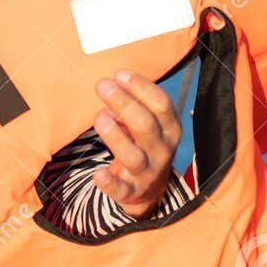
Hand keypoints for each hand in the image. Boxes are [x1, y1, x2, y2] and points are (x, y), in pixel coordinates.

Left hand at [92, 69, 181, 219]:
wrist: (149, 189)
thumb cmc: (144, 145)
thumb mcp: (147, 124)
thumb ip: (132, 107)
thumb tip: (109, 89)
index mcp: (170, 129)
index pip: (161, 104)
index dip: (141, 87)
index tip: (119, 73)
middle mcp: (162, 150)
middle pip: (146, 126)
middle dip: (124, 103)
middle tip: (102, 86)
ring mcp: (148, 173)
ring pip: (134, 156)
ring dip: (116, 137)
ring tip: (99, 117)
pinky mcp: (131, 192)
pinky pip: (121, 189)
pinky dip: (109, 183)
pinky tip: (97, 174)